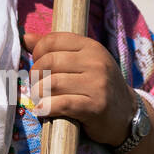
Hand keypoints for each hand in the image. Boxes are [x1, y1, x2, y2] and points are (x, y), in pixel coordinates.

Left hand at [22, 29, 133, 147]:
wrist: (126, 114)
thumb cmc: (97, 86)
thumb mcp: (82, 62)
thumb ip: (55, 49)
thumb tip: (26, 38)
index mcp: (91, 47)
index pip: (52, 40)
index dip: (37, 53)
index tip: (39, 66)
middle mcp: (96, 63)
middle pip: (49, 62)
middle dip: (35, 75)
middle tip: (36, 86)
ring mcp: (97, 85)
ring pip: (51, 83)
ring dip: (38, 93)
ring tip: (40, 99)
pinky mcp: (95, 107)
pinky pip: (60, 104)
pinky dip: (46, 108)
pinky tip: (43, 110)